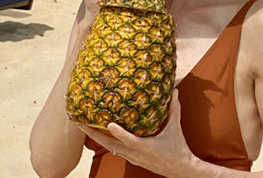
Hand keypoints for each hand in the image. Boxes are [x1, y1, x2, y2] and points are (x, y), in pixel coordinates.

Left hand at [77, 90, 194, 176]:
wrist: (181, 170)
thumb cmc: (178, 149)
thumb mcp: (175, 128)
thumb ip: (174, 110)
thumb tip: (174, 91)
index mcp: (146, 146)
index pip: (129, 140)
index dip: (119, 133)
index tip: (108, 124)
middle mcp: (136, 154)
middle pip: (110, 145)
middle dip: (94, 134)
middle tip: (80, 124)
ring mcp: (133, 158)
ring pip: (110, 148)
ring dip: (97, 138)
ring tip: (84, 127)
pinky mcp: (133, 160)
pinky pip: (116, 150)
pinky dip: (106, 142)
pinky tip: (100, 135)